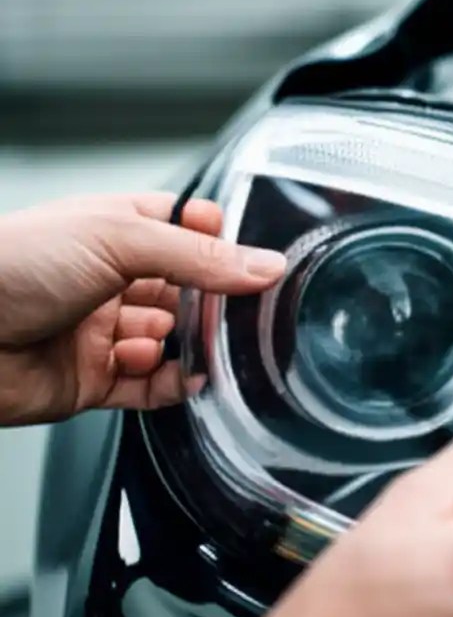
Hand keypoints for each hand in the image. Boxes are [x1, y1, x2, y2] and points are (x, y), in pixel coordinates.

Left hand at [0, 192, 285, 424]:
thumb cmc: (7, 266)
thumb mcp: (118, 239)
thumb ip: (199, 257)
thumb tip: (264, 266)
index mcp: (113, 229)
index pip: (185, 230)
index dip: (219, 244)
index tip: (254, 261)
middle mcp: (109, 278)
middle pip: (187, 291)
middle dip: (214, 304)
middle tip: (238, 312)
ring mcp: (102, 330)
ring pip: (172, 342)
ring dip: (191, 346)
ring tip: (198, 346)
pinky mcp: (93, 379)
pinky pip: (150, 387)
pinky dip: (173, 385)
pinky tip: (185, 377)